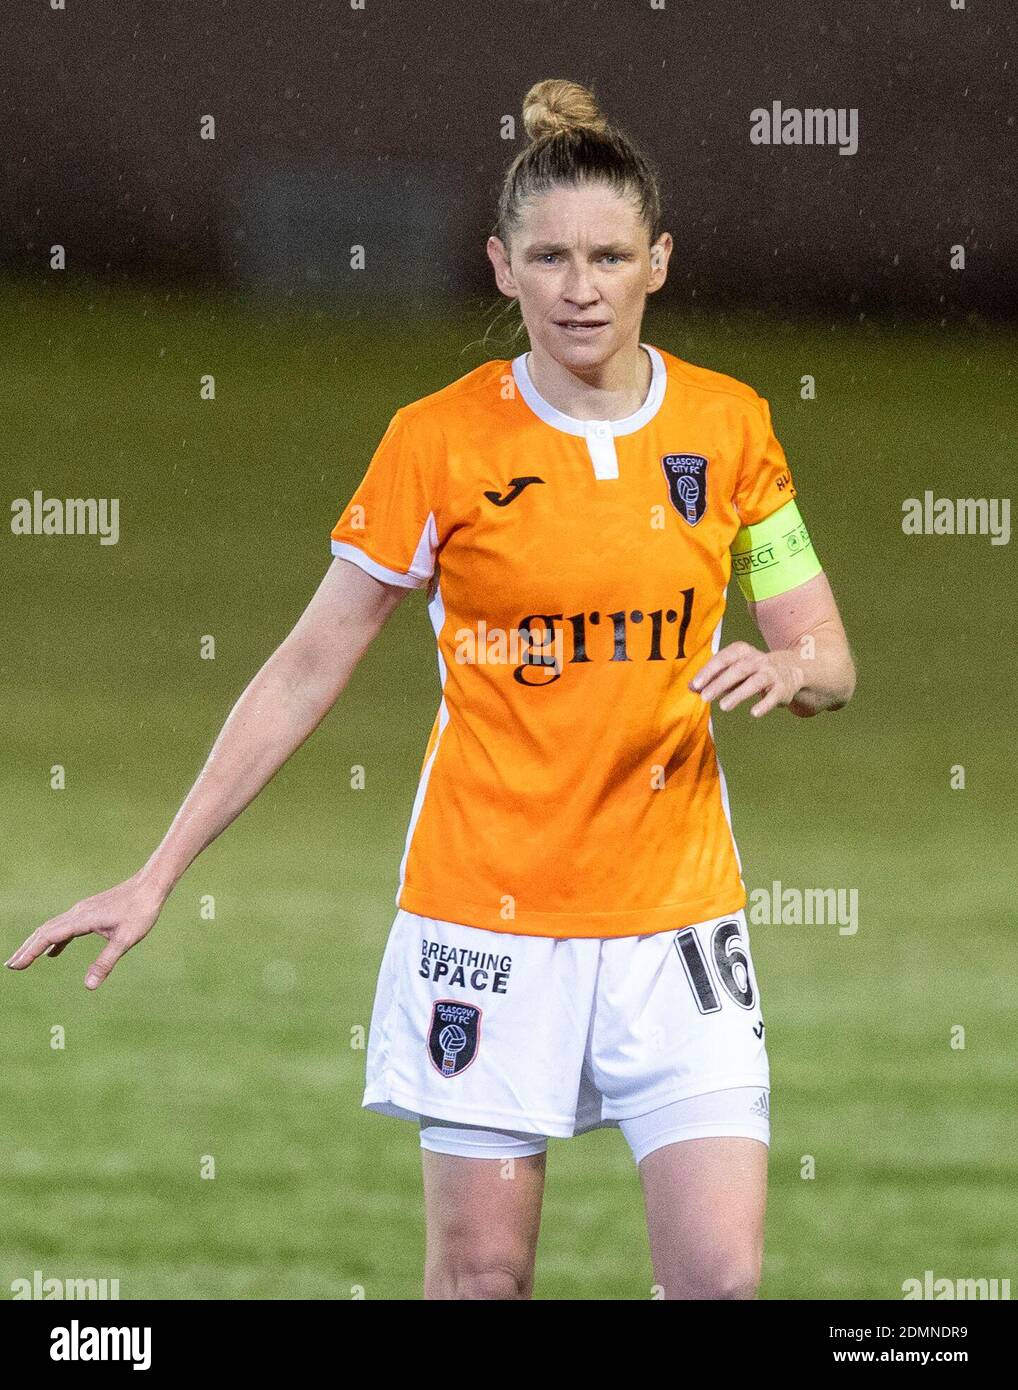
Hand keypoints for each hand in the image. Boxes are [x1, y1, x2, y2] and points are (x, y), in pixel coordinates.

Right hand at [5, 870, 165, 989]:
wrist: (151, 885)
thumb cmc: (141, 910)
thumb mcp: (126, 940)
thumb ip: (106, 962)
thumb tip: (88, 986)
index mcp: (82, 919)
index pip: (48, 936)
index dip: (30, 952)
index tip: (15, 966)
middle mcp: (77, 912)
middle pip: (44, 931)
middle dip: (26, 949)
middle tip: (10, 967)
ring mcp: (83, 910)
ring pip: (52, 927)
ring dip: (37, 944)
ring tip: (24, 961)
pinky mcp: (90, 911)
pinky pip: (65, 927)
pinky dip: (55, 940)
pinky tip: (54, 952)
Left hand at [689, 641, 808, 717]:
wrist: (790, 670)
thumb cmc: (751, 671)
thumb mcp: (732, 670)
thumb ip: (712, 678)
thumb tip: (689, 687)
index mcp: (742, 651)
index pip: (724, 658)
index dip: (709, 670)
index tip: (696, 684)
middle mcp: (758, 660)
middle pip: (738, 670)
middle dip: (720, 683)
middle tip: (705, 697)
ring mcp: (771, 673)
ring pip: (755, 682)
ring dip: (739, 694)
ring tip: (723, 706)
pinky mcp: (782, 688)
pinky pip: (774, 695)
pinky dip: (764, 704)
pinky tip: (754, 713)